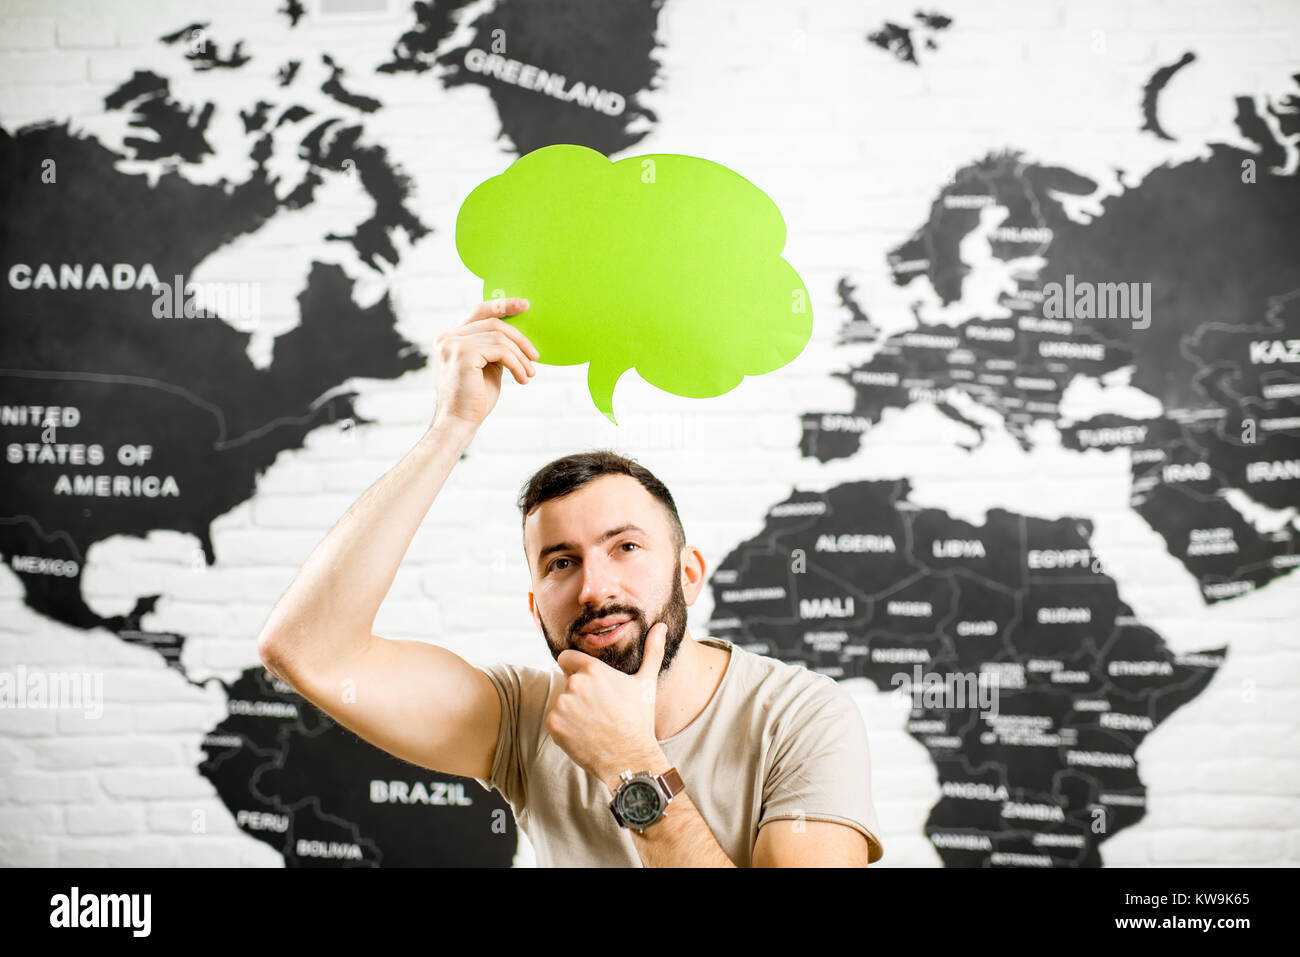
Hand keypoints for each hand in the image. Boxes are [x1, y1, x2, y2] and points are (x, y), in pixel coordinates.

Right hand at [431, 298, 539, 429]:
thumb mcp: (487, 366)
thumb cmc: (474, 399)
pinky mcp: (463, 354)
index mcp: (451, 338)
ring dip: (520, 356)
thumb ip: (494, 348)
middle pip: (492, 322)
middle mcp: (448, 338)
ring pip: (499, 337)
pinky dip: (516, 364)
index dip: (503, 305)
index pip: (479, 312)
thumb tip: (517, 336)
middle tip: (535, 355)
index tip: (525, 305)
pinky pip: (500, 350)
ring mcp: (453, 344)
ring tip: (529, 373)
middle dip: (519, 337)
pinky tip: (522, 378)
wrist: (459, 422)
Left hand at [545, 622, 668, 787]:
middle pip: (567, 681)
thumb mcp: (646, 684)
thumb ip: (652, 651)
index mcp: (594, 670)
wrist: (630, 759)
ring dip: (572, 709)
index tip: (591, 684)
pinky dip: (565, 726)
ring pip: (561, 700)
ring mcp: (562, 705)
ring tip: (594, 722)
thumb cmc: (639, 720)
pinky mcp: (553, 724)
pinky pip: (555, 718)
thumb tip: (661, 626)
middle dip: (579, 692)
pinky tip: (585, 733)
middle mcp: (575, 684)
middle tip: (600, 708)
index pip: (567, 658)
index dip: (577, 668)